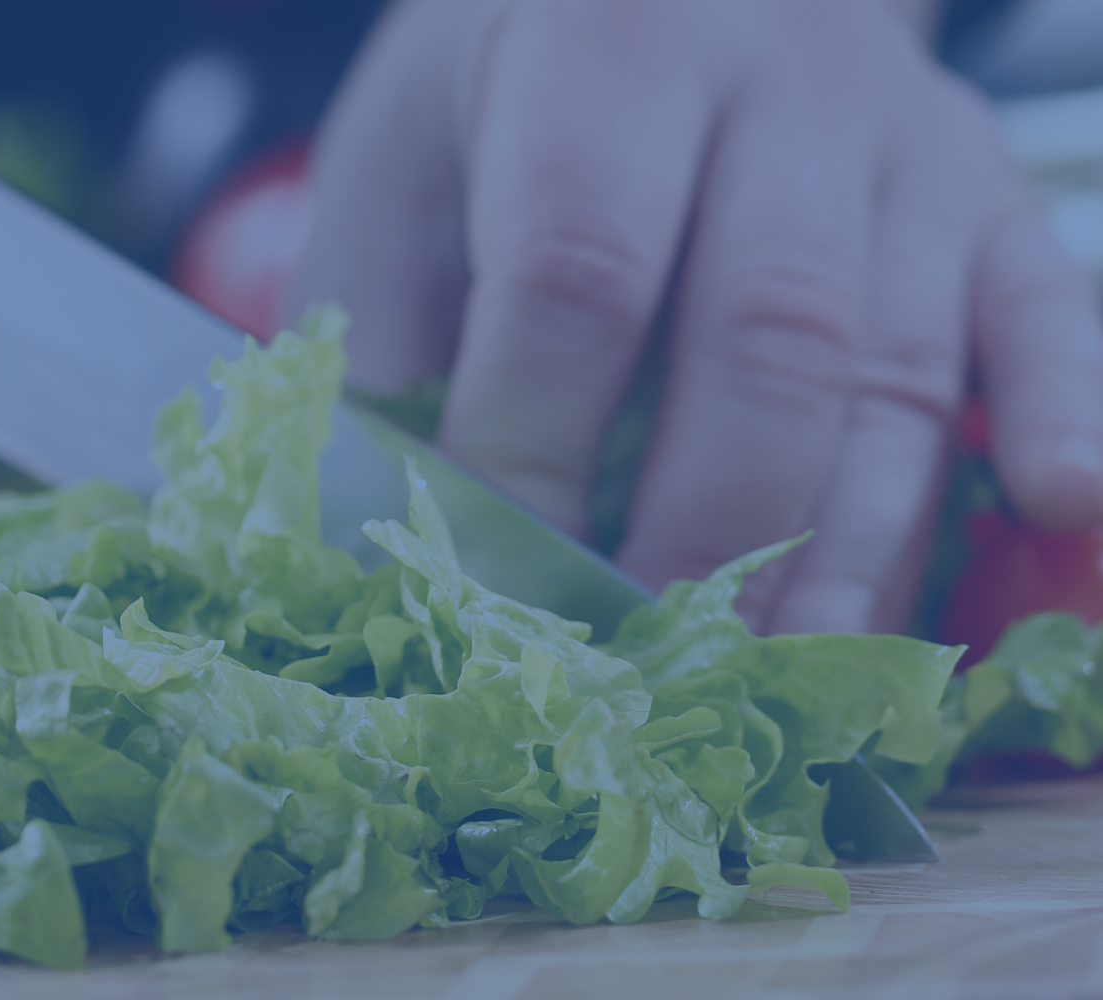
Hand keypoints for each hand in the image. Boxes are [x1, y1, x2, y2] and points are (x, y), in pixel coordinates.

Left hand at [287, 0, 1102, 633]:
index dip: (535, 451)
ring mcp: (909, 145)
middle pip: (766, 334)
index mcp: (606, 55)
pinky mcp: (992, 194)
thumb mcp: (402, 164)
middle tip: (647, 673)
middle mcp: (783, 86)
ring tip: (789, 681)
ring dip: (849, 544)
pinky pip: (1050, 312)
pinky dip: (1064, 416)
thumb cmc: (511, 87)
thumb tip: (388, 529)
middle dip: (703, 530)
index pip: (578, 276)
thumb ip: (387, 328)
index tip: (495, 591)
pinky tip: (1059, 511)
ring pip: (901, 364)